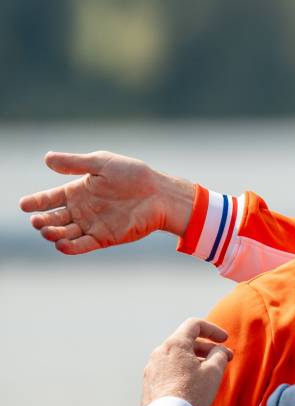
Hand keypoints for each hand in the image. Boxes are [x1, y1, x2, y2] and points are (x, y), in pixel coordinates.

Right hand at [18, 151, 194, 254]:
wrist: (159, 194)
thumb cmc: (133, 175)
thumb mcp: (101, 163)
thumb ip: (75, 163)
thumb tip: (46, 158)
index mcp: (78, 191)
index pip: (49, 199)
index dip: (36, 202)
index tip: (24, 205)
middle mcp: (81, 210)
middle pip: (54, 218)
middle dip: (42, 221)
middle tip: (36, 220)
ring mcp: (92, 225)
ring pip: (65, 233)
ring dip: (53, 234)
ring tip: (48, 231)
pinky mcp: (104, 238)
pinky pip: (83, 245)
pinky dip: (70, 247)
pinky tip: (61, 244)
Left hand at [142, 319, 233, 405]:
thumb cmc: (191, 393)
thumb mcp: (213, 372)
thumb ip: (219, 355)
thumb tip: (219, 351)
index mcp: (174, 345)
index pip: (194, 325)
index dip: (213, 330)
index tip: (224, 340)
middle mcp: (159, 353)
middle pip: (186, 342)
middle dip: (208, 349)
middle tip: (224, 359)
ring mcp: (152, 368)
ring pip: (177, 357)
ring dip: (196, 360)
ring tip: (209, 373)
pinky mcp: (150, 383)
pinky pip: (169, 370)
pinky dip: (184, 371)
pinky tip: (193, 385)